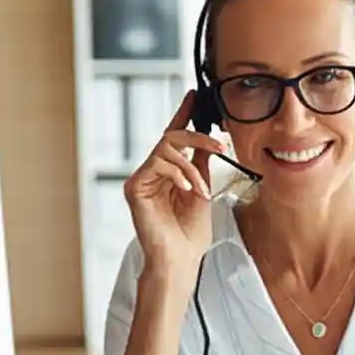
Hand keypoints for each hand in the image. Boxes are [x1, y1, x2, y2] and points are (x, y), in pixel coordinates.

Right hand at [124, 91, 224, 273]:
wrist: (182, 258)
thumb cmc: (190, 232)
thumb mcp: (202, 189)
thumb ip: (201, 164)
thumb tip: (210, 139)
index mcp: (169, 171)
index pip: (175, 137)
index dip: (183, 115)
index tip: (194, 96)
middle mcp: (153, 172)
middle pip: (171, 137)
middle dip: (198, 136)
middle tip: (220, 144)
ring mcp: (142, 179)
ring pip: (166, 150)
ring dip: (191, 167)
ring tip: (201, 189)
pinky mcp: (134, 188)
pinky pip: (157, 165)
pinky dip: (177, 174)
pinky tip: (187, 190)